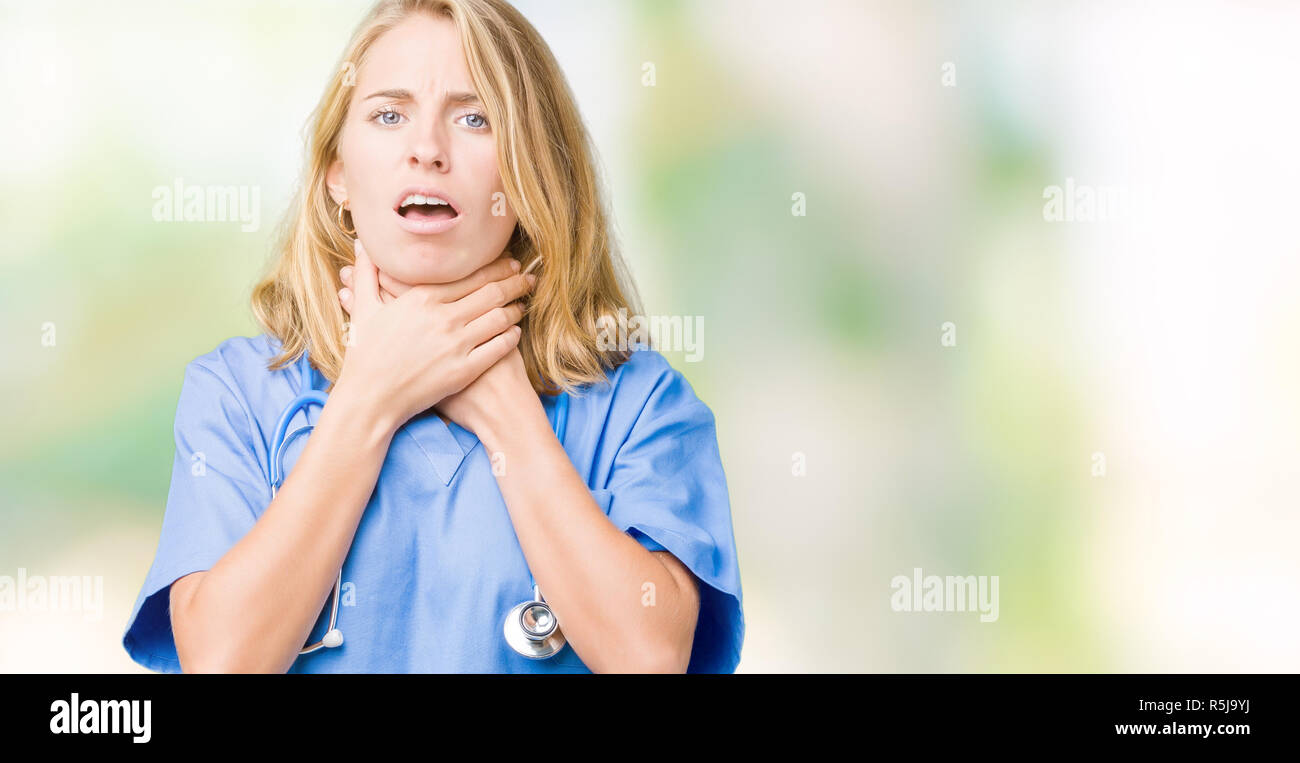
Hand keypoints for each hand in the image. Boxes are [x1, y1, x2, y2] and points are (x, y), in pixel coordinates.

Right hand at [334, 237, 535, 433]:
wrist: (370, 399)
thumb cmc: (364, 354)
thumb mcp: (363, 309)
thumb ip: (367, 274)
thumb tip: (362, 245)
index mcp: (422, 299)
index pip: (471, 276)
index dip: (496, 268)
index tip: (510, 263)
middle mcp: (444, 318)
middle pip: (492, 293)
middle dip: (514, 283)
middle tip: (528, 278)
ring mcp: (457, 345)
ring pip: (500, 318)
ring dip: (516, 308)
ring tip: (524, 303)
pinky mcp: (465, 370)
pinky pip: (499, 348)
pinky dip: (511, 337)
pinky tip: (516, 332)